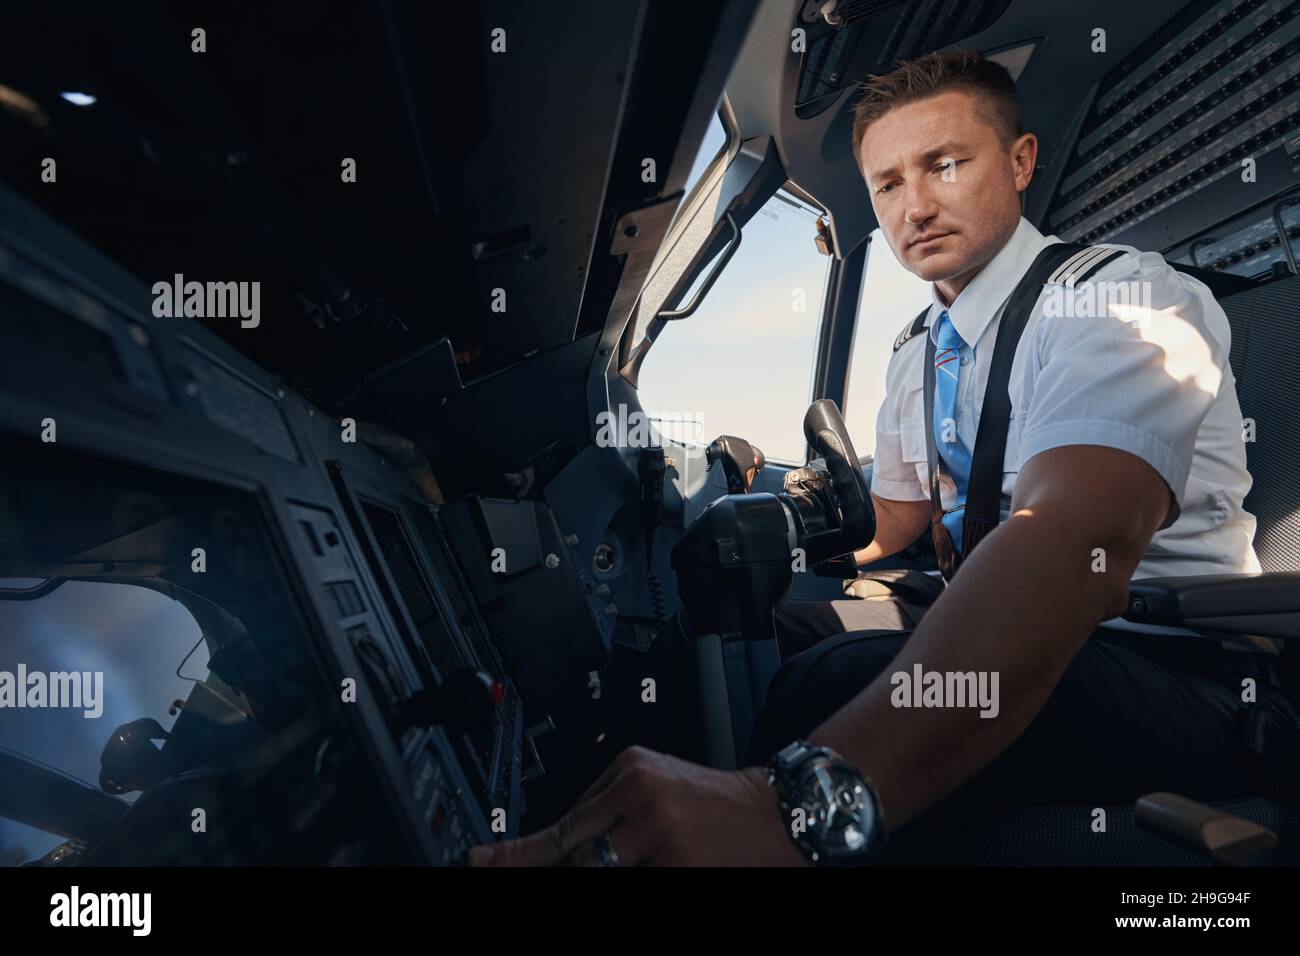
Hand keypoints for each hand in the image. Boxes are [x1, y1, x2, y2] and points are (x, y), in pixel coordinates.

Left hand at [468, 746, 807, 865]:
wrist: (783, 816)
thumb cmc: (717, 808)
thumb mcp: (658, 785)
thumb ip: (608, 809)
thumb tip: (556, 847)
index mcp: (629, 769)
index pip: (562, 822)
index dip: (518, 855)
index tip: (483, 863)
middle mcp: (640, 795)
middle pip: (568, 852)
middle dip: (530, 869)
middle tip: (489, 871)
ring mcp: (660, 834)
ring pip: (593, 871)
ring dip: (576, 873)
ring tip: (574, 862)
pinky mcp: (680, 866)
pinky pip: (634, 884)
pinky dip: (621, 879)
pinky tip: (629, 870)